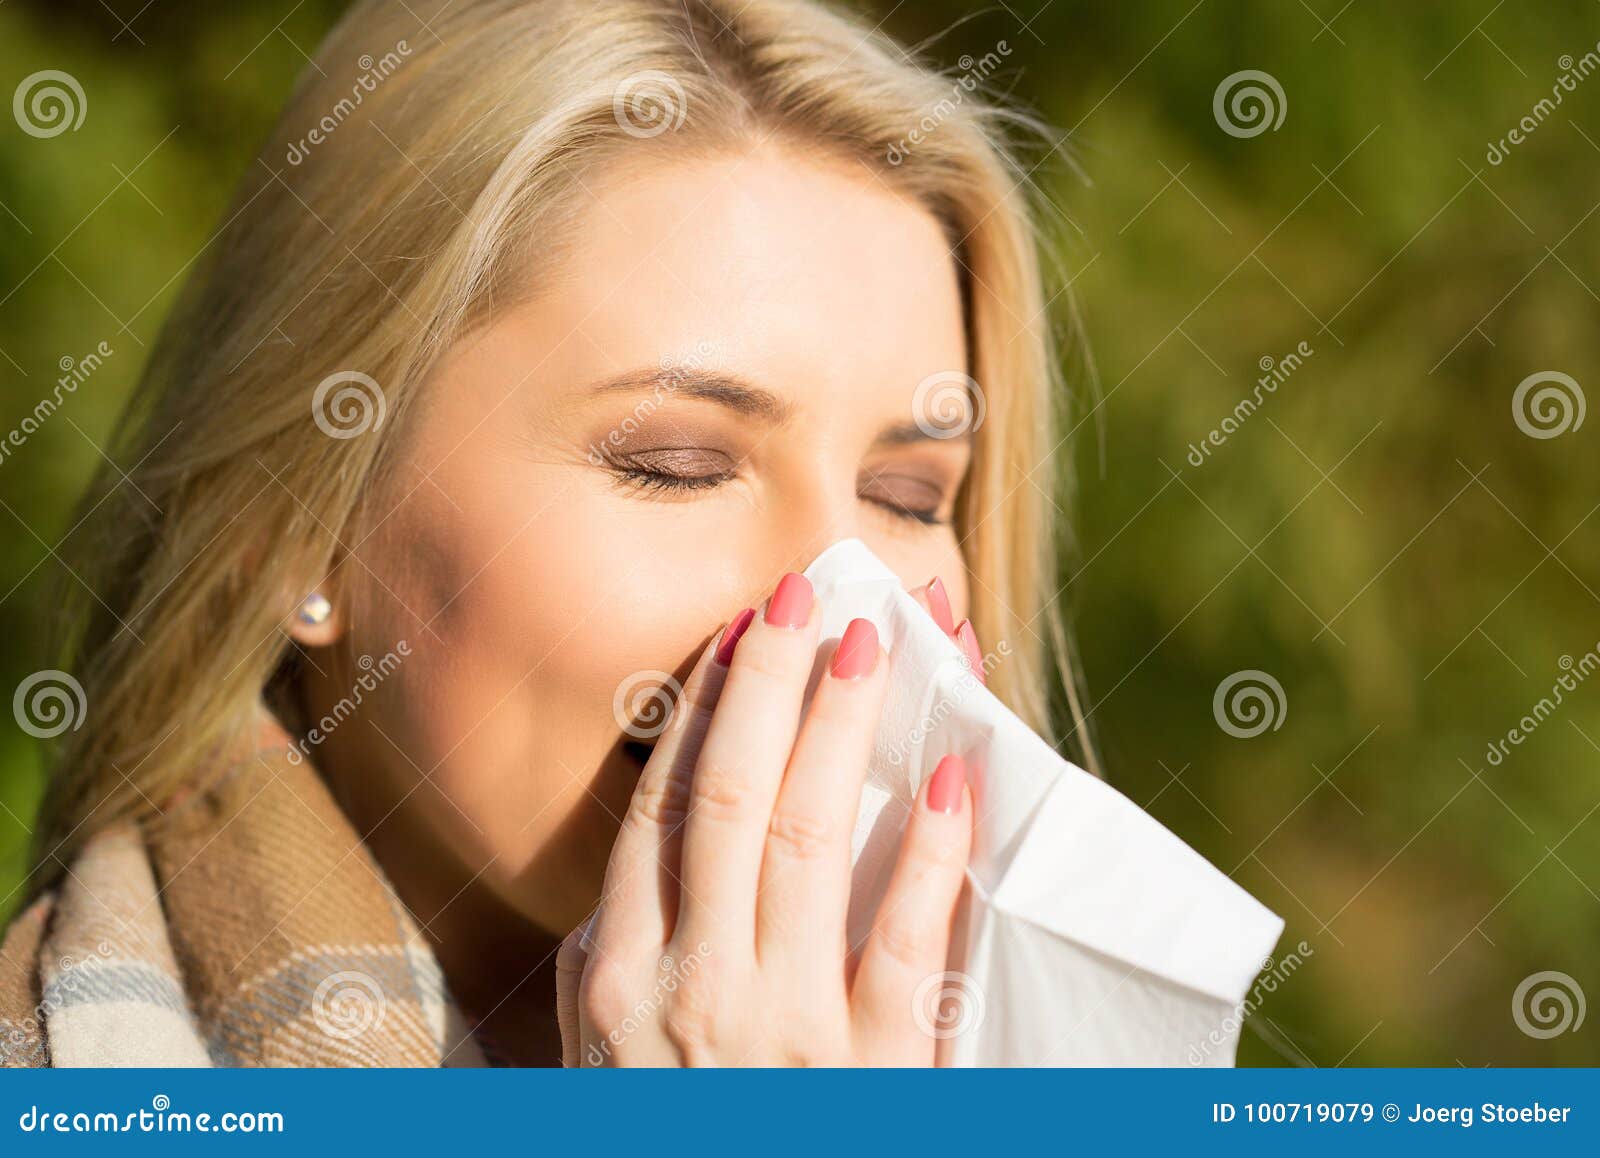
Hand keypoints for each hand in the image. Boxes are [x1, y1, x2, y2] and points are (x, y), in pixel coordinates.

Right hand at [555, 572, 974, 1065]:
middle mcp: (695, 987)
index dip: (702, 708)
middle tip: (804, 594)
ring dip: (840, 727)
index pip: (662, 806)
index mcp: (622, 979)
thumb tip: (617, 889)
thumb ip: (600, 973)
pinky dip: (927, 854)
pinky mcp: (874, 1076)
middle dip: (767, 683)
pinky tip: (947, 777)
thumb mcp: (594, 1069)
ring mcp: (785, 1029)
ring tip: (873, 641)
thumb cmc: (660, 1141)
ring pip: (808, 842)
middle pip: (729, 796)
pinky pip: (905, 947)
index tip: (741, 631)